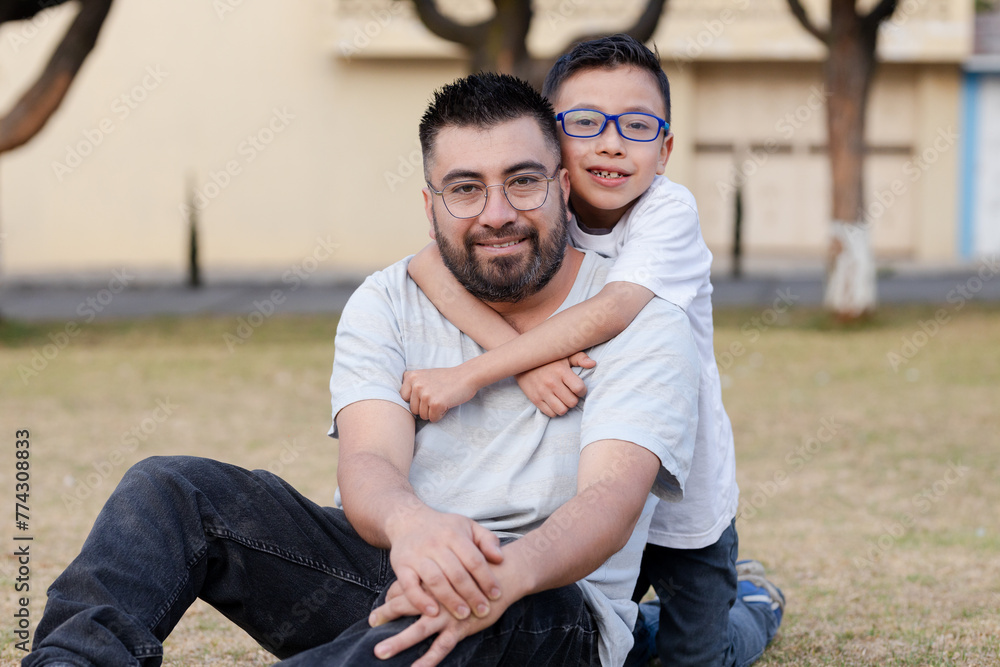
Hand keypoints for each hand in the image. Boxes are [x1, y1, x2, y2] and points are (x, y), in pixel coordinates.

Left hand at [369, 568, 517, 666]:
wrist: (504, 576)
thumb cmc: (479, 571)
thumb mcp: (457, 563)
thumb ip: (438, 569)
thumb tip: (420, 578)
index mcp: (432, 580)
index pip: (404, 588)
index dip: (390, 598)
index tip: (380, 610)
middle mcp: (436, 597)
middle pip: (404, 606)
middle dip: (385, 615)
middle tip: (370, 623)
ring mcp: (447, 615)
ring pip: (418, 630)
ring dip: (398, 642)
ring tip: (379, 652)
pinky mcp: (460, 628)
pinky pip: (441, 648)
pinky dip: (427, 660)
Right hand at [387, 506, 503, 622]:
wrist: (408, 520)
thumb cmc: (444, 528)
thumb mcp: (468, 526)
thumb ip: (487, 540)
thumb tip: (500, 558)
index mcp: (454, 535)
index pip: (474, 560)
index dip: (487, 579)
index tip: (496, 595)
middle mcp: (435, 545)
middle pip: (456, 573)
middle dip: (472, 594)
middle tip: (483, 611)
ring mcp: (417, 556)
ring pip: (435, 580)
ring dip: (450, 600)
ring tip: (463, 615)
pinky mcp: (401, 566)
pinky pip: (409, 586)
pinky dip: (420, 600)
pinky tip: (433, 612)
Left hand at [401, 367, 477, 421]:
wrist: (467, 376)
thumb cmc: (445, 378)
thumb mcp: (423, 375)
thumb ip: (411, 385)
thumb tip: (396, 405)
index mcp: (410, 376)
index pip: (404, 399)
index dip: (416, 400)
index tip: (426, 393)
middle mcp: (416, 385)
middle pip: (413, 410)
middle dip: (425, 407)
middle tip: (437, 396)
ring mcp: (426, 394)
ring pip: (422, 416)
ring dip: (433, 412)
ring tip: (442, 399)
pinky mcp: (436, 404)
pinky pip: (433, 419)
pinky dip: (440, 415)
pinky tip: (446, 403)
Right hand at [514, 353, 594, 417]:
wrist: (522, 361)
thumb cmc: (547, 359)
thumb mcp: (563, 354)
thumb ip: (579, 358)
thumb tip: (592, 363)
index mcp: (561, 371)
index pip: (579, 389)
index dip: (582, 390)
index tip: (578, 388)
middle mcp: (551, 383)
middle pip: (572, 402)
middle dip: (574, 399)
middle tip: (570, 393)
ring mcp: (542, 392)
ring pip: (562, 410)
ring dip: (565, 406)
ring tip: (563, 399)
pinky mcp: (534, 399)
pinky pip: (550, 413)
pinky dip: (555, 410)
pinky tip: (554, 402)